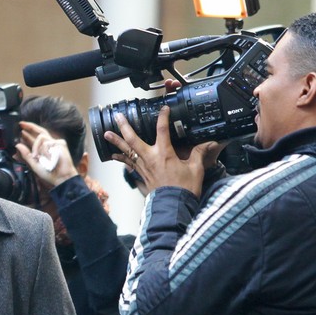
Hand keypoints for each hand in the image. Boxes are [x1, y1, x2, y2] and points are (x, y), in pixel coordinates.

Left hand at [15, 121, 78, 188]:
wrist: (60, 177)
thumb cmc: (49, 173)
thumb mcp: (33, 164)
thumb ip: (26, 154)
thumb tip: (17, 145)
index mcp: (42, 149)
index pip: (35, 138)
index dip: (28, 132)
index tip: (20, 126)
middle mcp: (49, 144)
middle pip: (40, 131)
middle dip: (30, 126)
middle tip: (21, 124)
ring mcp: (55, 143)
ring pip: (41, 138)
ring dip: (36, 147)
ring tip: (36, 156)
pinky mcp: (61, 143)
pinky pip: (48, 142)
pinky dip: (45, 150)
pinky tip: (47, 157)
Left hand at [103, 107, 220, 196]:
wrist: (173, 206)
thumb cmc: (184, 189)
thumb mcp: (195, 168)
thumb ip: (199, 153)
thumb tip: (210, 142)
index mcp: (164, 154)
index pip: (162, 130)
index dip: (163, 117)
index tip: (163, 108)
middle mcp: (150, 158)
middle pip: (133, 139)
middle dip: (125, 127)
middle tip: (118, 117)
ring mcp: (143, 167)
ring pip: (127, 151)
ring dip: (117, 142)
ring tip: (106, 133)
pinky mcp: (141, 175)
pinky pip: (129, 163)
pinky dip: (121, 157)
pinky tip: (114, 154)